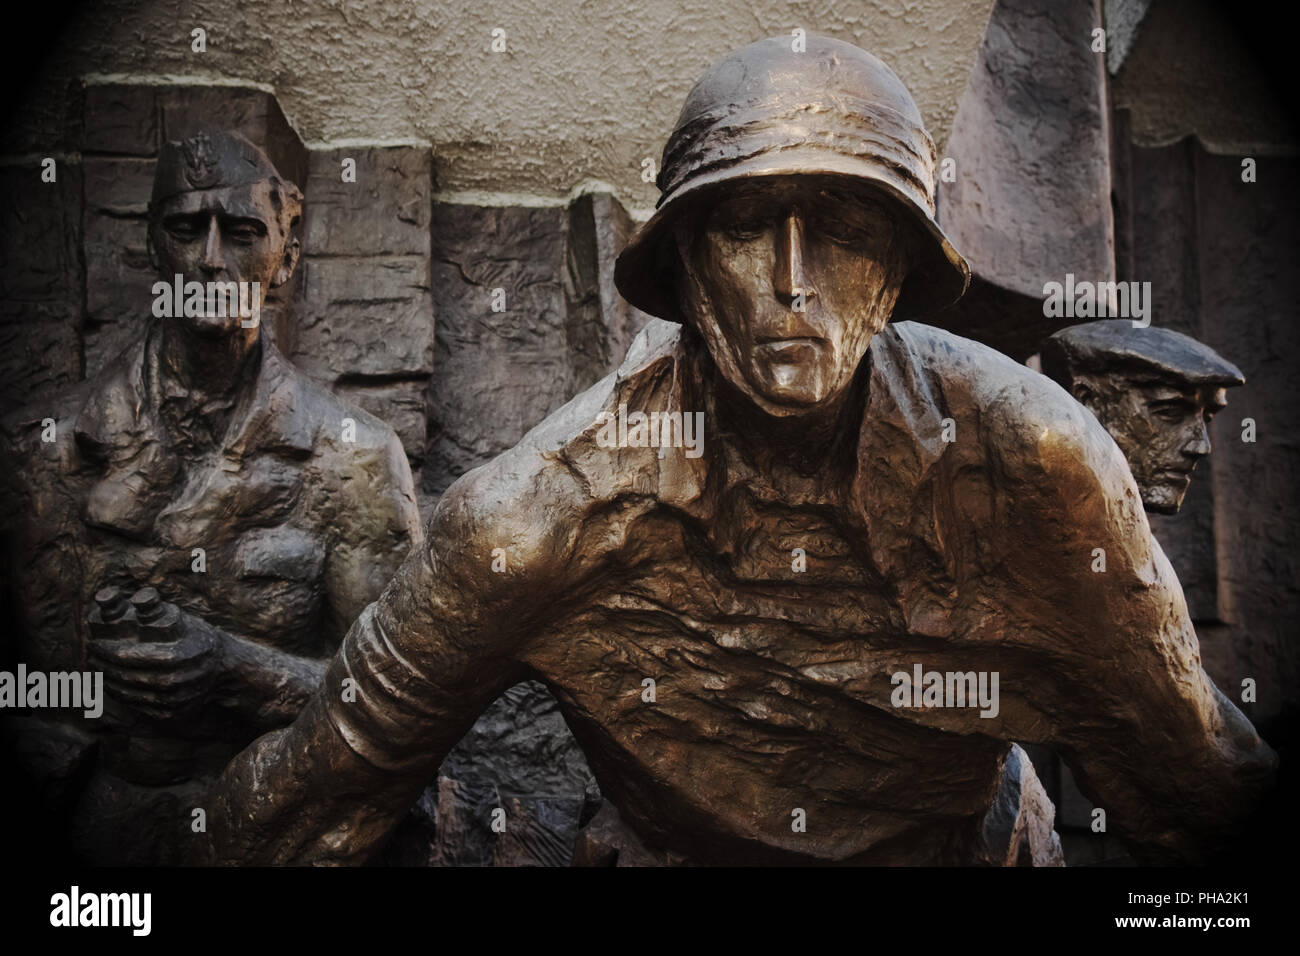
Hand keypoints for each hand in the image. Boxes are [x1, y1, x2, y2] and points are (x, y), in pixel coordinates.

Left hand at [88, 613, 223, 724]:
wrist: (225, 668)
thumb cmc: (198, 638)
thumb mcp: (183, 620)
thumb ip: (154, 611)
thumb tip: (118, 600)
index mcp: (178, 655)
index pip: (129, 655)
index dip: (106, 650)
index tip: (92, 642)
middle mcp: (175, 681)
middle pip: (125, 675)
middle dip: (102, 665)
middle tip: (91, 654)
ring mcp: (173, 700)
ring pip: (128, 693)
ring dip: (107, 681)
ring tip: (97, 668)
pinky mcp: (170, 713)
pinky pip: (137, 706)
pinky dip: (121, 695)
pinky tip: (112, 683)